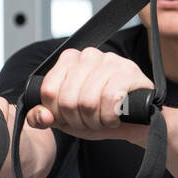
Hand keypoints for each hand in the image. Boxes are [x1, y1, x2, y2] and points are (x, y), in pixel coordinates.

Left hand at [31, 47, 153, 140]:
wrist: (136, 122)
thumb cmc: (99, 115)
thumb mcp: (65, 119)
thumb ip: (42, 117)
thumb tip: (41, 115)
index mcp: (68, 60)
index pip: (48, 91)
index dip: (57, 113)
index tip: (69, 118)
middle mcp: (88, 55)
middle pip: (67, 99)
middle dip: (77, 120)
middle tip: (90, 122)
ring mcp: (109, 60)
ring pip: (88, 101)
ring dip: (95, 121)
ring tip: (102, 120)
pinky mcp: (128, 71)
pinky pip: (109, 99)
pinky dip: (110, 117)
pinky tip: (115, 118)